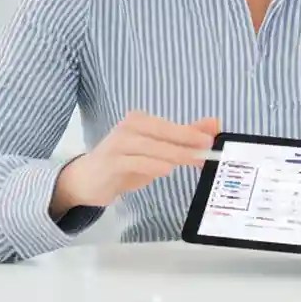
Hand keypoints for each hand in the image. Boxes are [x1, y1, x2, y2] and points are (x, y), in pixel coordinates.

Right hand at [51, 112, 217, 215]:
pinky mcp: (110, 163)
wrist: (87, 181)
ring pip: (148, 146)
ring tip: (193, 159)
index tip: (211, 139)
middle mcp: (127, 128)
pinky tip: (166, 169)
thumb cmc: (124, 164)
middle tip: (206, 148)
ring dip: (172, 152)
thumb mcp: (156, 151)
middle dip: (185, 139)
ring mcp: (117, 144)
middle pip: (160, 131)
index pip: (168, 125)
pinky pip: (133, 162)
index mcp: (140, 121)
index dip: (190, 131)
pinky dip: (151, 164)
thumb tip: (213, 124)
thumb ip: (183, 138)